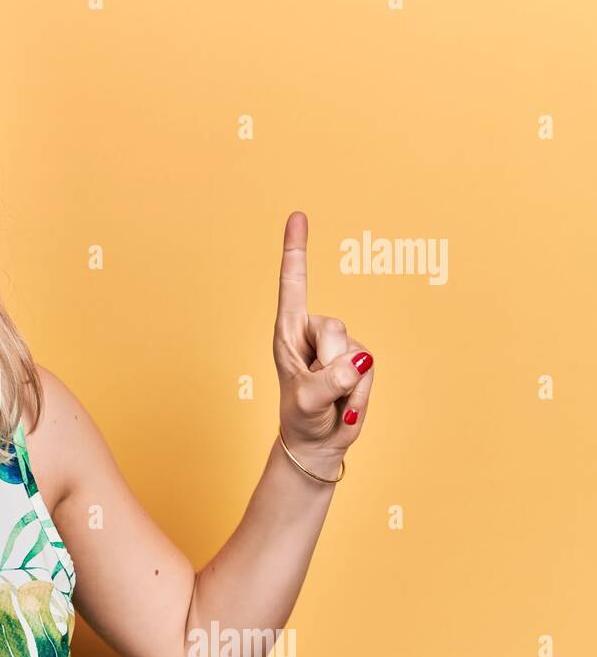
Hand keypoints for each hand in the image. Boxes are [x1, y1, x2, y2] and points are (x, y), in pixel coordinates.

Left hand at [273, 212, 374, 476]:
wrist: (317, 442)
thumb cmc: (300, 418)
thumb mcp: (306, 402)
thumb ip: (328, 382)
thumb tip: (358, 358)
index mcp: (288, 333)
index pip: (293, 284)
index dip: (296, 249)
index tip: (298, 214)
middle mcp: (313, 332)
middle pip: (334, 329)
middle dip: (330, 365)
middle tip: (318, 391)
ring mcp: (339, 346)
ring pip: (354, 352)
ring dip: (345, 384)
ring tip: (329, 398)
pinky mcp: (361, 361)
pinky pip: (369, 371)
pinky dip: (358, 393)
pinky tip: (345, 401)